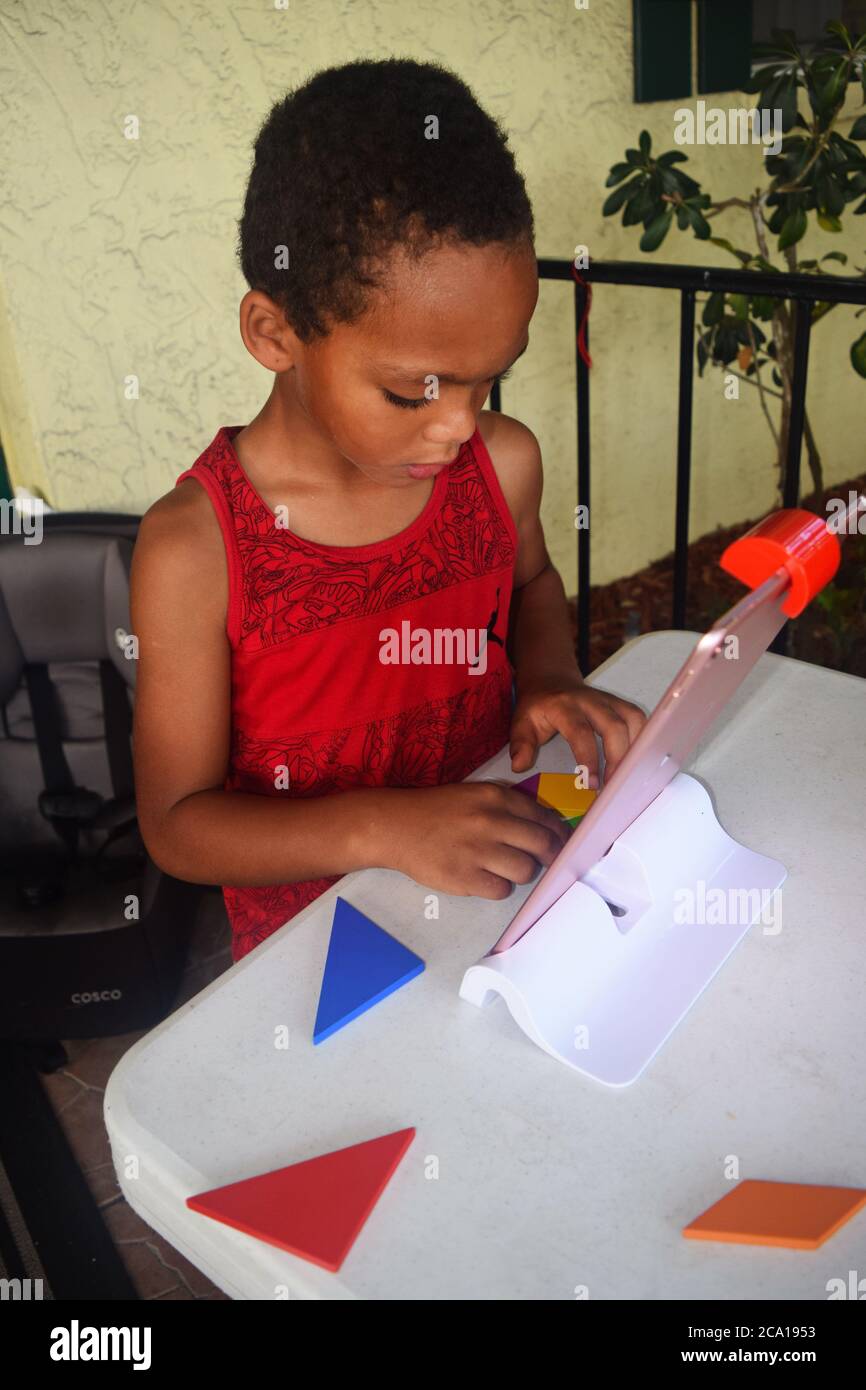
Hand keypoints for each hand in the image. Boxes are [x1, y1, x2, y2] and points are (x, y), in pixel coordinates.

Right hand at [383, 782, 570, 899]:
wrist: (395, 826)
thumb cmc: (437, 810)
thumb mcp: (474, 795)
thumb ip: (508, 807)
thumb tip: (546, 828)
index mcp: (496, 797)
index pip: (544, 817)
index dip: (559, 833)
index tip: (562, 843)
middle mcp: (491, 822)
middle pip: (542, 845)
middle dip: (550, 856)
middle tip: (546, 861)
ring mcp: (478, 851)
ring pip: (526, 870)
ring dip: (523, 873)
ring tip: (508, 869)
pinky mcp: (465, 878)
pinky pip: (502, 890)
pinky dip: (500, 888)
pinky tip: (488, 879)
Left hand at [509, 675, 646, 785]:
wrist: (550, 679)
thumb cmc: (538, 706)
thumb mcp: (521, 721)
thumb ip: (521, 743)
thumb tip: (520, 766)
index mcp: (564, 706)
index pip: (580, 732)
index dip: (588, 758)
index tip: (591, 784)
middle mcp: (590, 701)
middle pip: (614, 726)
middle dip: (617, 758)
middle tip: (613, 786)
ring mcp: (608, 700)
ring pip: (632, 720)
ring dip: (634, 749)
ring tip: (627, 777)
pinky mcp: (619, 704)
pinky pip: (637, 719)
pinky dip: (642, 739)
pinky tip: (635, 760)